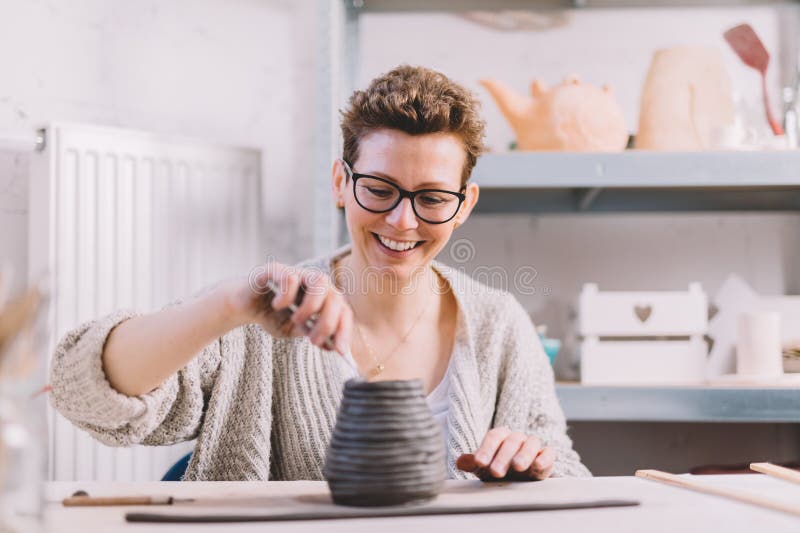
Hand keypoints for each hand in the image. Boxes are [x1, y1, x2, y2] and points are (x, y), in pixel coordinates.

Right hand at [222, 261, 352, 354]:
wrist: (243, 306)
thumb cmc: (272, 317)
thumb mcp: (294, 331)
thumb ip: (312, 334)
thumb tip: (334, 347)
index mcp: (323, 297)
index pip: (344, 310)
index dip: (344, 330)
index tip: (340, 351)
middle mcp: (314, 283)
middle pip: (336, 296)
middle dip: (327, 323)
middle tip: (313, 340)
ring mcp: (297, 273)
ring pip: (320, 280)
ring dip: (311, 307)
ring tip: (295, 319)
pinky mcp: (277, 269)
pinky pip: (290, 278)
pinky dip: (286, 296)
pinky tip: (277, 306)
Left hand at [456, 427, 554, 480]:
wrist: (520, 480)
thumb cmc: (499, 470)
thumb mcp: (484, 468)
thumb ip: (472, 463)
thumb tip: (459, 461)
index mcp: (501, 437)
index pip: (493, 437)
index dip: (486, 448)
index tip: (479, 462)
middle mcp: (517, 439)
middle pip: (511, 441)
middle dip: (503, 456)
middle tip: (496, 471)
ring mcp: (533, 446)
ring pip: (531, 443)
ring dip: (524, 454)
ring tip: (517, 466)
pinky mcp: (547, 457)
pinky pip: (549, 453)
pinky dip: (545, 457)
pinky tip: (538, 466)